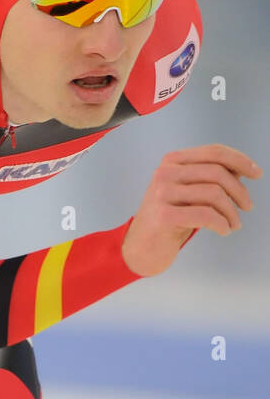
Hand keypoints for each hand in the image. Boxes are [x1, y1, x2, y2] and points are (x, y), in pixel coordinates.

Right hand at [122, 144, 259, 276]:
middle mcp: (164, 173)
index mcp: (171, 162)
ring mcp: (162, 193)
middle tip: (247, 207)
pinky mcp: (164, 215)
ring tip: (234, 224)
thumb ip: (210, 177)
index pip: (213, 152)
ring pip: (215, 194)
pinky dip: (222, 224)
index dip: (240, 160)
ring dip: (232, 213)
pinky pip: (207, 215)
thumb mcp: (188, 192)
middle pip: (217, 172)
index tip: (256, 173)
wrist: (142, 246)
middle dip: (240, 191)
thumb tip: (241, 168)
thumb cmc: (170, 218)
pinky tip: (223, 230)